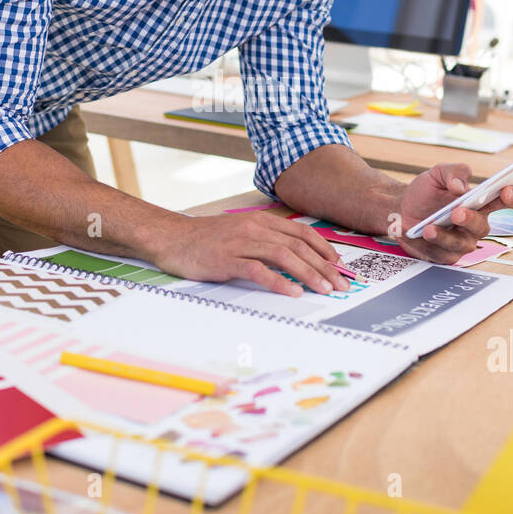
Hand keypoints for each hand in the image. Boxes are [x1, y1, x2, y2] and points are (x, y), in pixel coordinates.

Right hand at [145, 212, 351, 297]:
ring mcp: (241, 242)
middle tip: (340, 284)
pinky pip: (259, 270)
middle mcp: (254, 228)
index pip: (302, 232)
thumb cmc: (206, 239)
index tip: (339, 266)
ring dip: (308, 274)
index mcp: (261, 221)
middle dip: (324, 266)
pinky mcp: (227, 259)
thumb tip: (295, 256)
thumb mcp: (241, 232)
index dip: (324, 249)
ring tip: (324, 289)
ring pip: (284, 256)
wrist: (172, 238)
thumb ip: (265, 239)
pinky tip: (292, 292)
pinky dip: (279, 282)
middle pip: (298, 245)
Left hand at [395, 162, 512, 264]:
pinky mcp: (444, 255)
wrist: (401, 207)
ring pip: (460, 244)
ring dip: (444, 236)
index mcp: (480, 202)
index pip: (503, 200)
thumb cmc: (426, 192)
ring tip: (429, 227)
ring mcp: (461, 242)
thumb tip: (460, 186)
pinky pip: (438, 253)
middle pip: (482, 226)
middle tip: (457, 212)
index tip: (507, 189)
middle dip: (470, 220)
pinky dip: (424, 243)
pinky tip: (412, 231)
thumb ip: (453, 172)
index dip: (510, 196)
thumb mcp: (437, 174)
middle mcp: (474, 225)